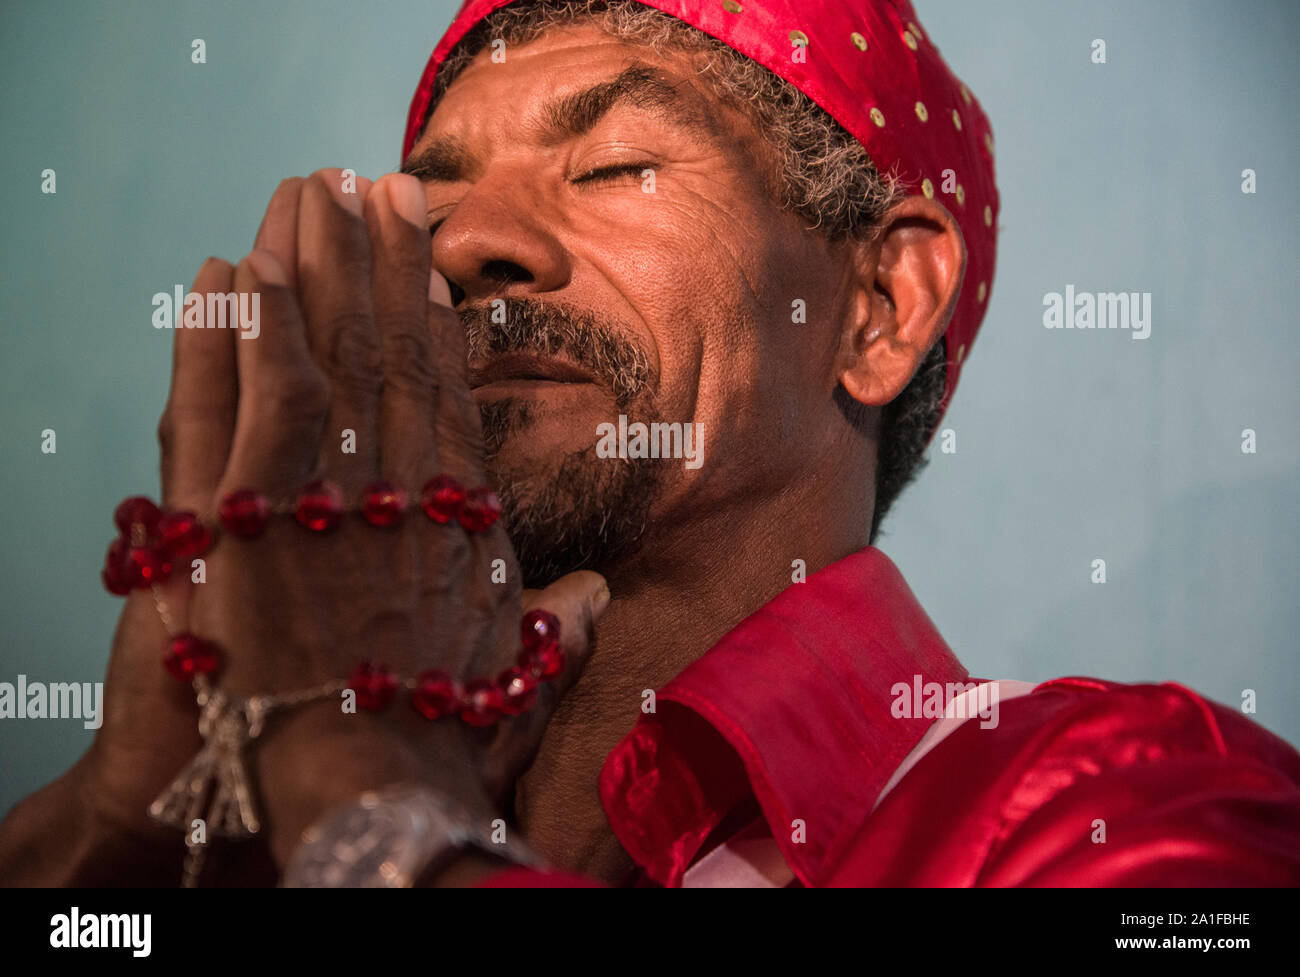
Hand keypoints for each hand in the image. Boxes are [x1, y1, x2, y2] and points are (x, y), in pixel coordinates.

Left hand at [81, 169, 609, 873]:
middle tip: (369, 182)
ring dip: (317, 266)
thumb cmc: (442, 735)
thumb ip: (559, 625)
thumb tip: (602, 594)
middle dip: (378, 258)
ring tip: (310, 189)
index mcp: (458, 518)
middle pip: (392, 349)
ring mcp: (333, 492)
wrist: (371, 783)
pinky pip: (257, 398)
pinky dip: (250, 329)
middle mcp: (404, 487)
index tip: (422, 254)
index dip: (430, 314)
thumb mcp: (514, 676)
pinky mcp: (258, 511)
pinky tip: (238, 266)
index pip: (446, 391)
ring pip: (329, 354)